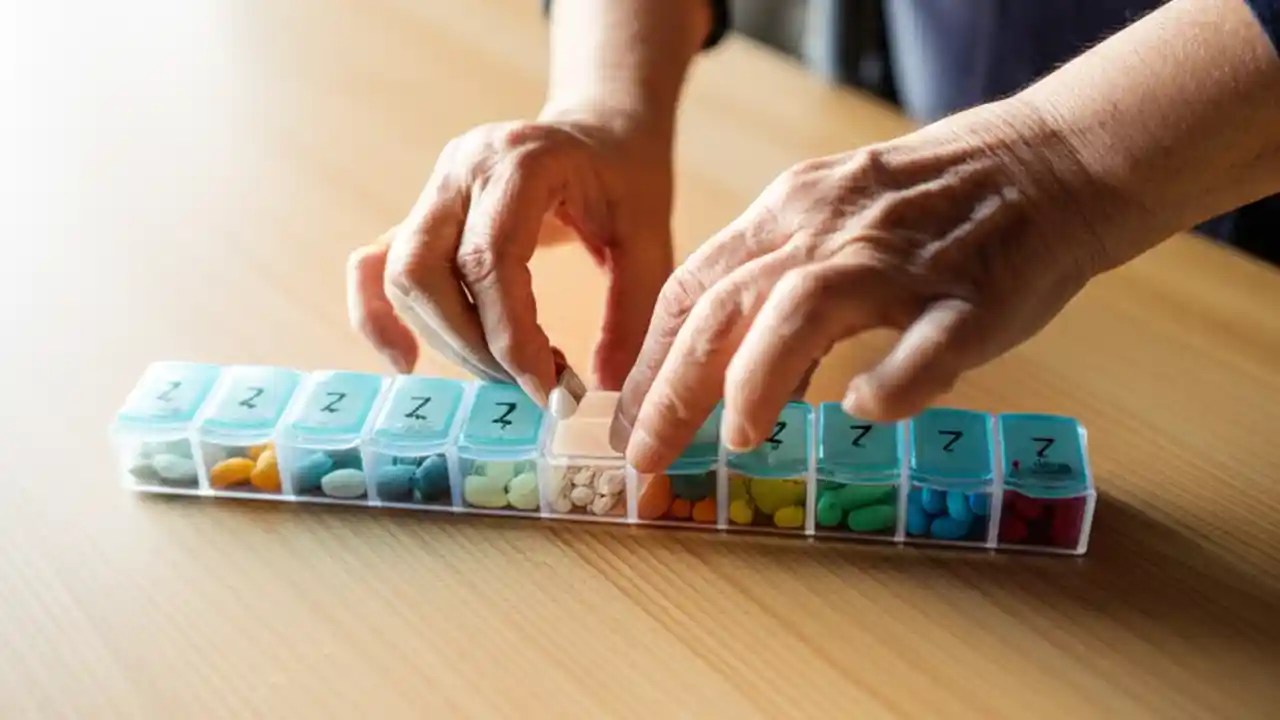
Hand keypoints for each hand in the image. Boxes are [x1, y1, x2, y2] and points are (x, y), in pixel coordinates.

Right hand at [347, 110, 674, 402]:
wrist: (603, 128)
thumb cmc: (628, 176)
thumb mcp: (650, 237)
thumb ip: (633, 312)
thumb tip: (604, 394)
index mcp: (522, 163)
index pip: (490, 260)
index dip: (511, 336)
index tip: (547, 390)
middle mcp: (463, 168)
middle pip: (427, 273)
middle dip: (474, 347)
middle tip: (530, 382)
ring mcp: (435, 187)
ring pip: (401, 278)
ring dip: (447, 340)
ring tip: (505, 370)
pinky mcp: (422, 211)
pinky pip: (374, 266)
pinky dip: (379, 317)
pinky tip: (408, 361)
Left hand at [612, 99, 1115, 472]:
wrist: (1050, 162)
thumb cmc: (934, 207)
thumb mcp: (831, 220)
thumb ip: (776, 283)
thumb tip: (721, 370)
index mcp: (790, 212)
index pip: (695, 288)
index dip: (651, 360)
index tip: (626, 419)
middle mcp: (831, 230)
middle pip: (728, 305)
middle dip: (674, 387)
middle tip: (646, 456)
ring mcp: (902, 261)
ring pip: (805, 310)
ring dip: (757, 379)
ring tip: (737, 440)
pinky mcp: (973, 296)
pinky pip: (926, 343)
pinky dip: (890, 382)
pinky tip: (863, 411)